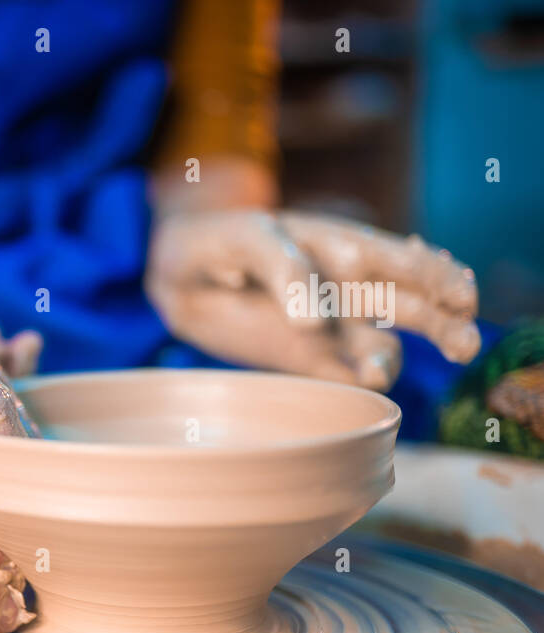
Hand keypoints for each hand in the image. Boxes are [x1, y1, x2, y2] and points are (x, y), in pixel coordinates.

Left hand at [145, 210, 480, 388]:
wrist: (176, 277)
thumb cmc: (218, 243)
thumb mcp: (248, 239)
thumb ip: (285, 270)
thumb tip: (315, 320)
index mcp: (347, 250)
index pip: (408, 265)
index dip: (441, 278)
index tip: (460, 295)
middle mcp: (348, 293)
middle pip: (412, 311)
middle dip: (446, 325)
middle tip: (464, 343)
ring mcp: (329, 332)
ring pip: (382, 350)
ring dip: (389, 361)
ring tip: (375, 371)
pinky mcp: (303, 363)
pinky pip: (342, 379)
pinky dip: (355, 386)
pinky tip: (358, 385)